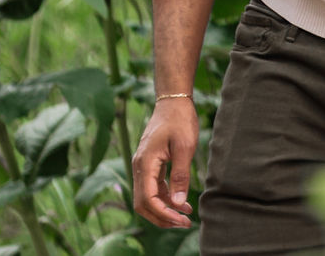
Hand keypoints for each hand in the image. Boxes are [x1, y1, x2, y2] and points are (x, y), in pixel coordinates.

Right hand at [132, 98, 198, 227]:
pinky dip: (165, 197)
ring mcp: (143, 166)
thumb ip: (180, 175)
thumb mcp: (185, 147)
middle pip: (143, 204)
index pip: (147, 199)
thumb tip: (179, 202)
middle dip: (162, 217)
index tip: (182, 220)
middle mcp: (139, 167)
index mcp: (145, 163)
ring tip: (185, 217)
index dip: (164, 213)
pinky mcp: (150, 164)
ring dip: (164, 209)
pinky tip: (182, 202)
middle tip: (183, 224)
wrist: (173, 101)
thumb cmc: (179, 120)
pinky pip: (153, 187)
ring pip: (148, 197)